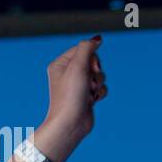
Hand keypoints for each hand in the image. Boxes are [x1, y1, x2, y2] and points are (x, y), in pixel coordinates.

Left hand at [41, 35, 107, 151]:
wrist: (70, 123)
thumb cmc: (70, 96)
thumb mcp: (78, 66)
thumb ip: (87, 48)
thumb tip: (97, 39)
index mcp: (59, 64)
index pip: (83, 49)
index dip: (91, 58)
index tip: (88, 68)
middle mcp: (67, 74)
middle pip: (93, 61)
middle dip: (96, 72)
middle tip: (88, 83)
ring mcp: (77, 85)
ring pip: (99, 75)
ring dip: (98, 84)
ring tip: (88, 94)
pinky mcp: (85, 95)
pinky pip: (101, 87)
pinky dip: (100, 93)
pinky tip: (92, 101)